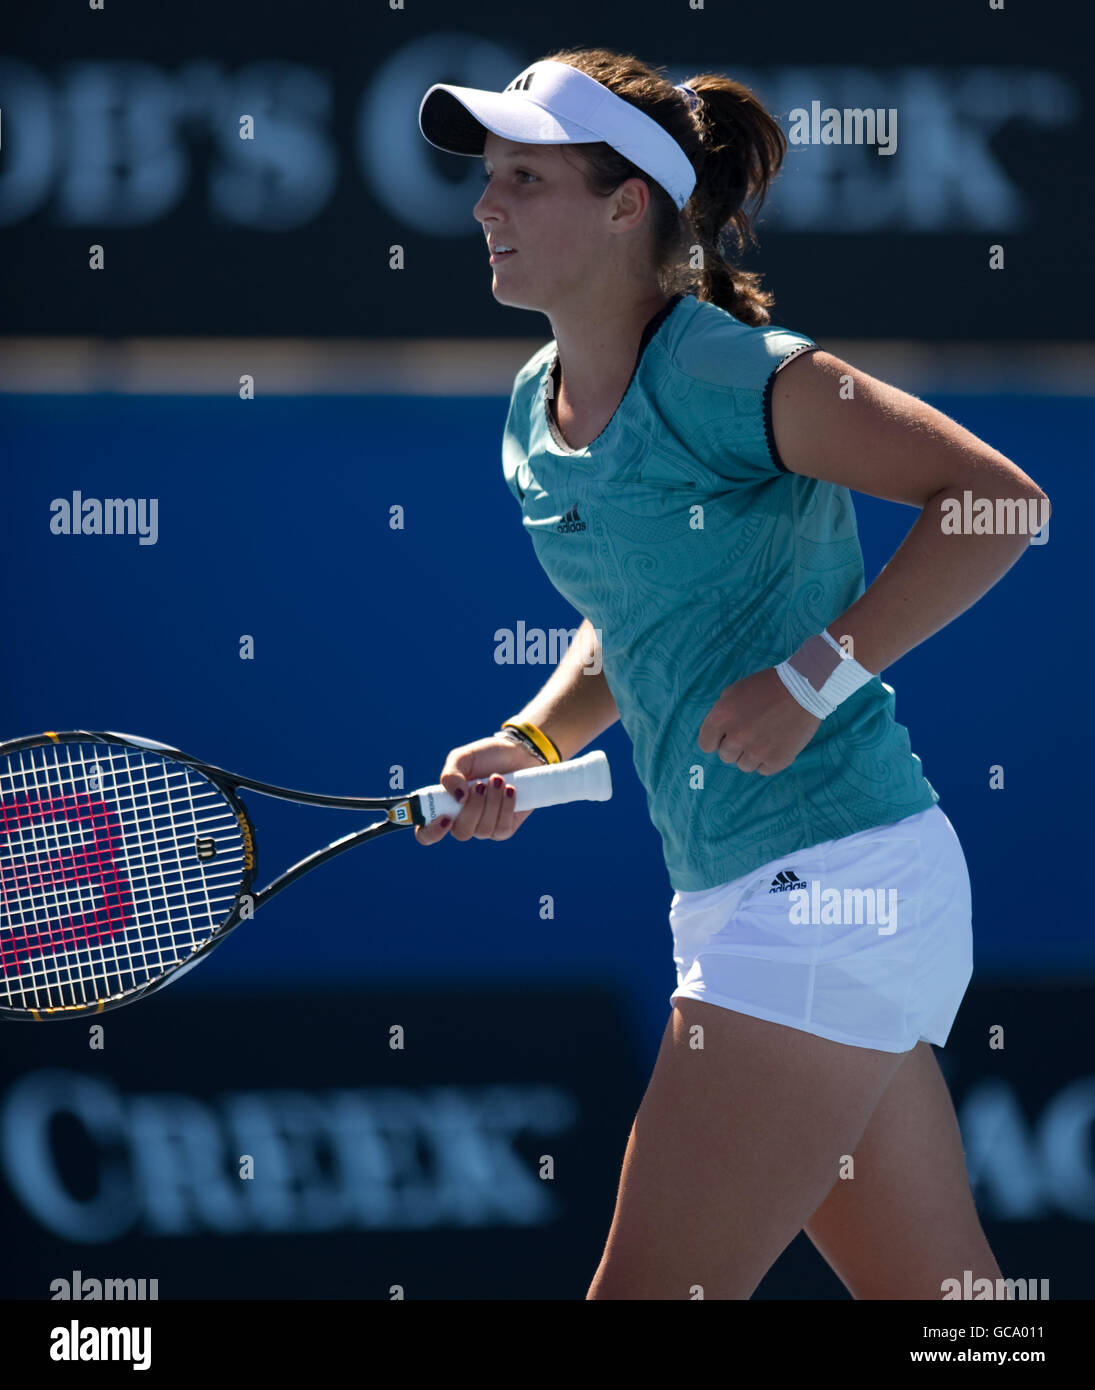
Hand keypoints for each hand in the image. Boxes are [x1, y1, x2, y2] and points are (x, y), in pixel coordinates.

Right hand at [414, 735, 545, 845]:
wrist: (518, 753)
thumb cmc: (486, 756)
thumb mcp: (463, 758)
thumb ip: (450, 775)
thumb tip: (458, 798)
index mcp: (444, 806)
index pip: (427, 834)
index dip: (431, 833)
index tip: (446, 818)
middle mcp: (462, 821)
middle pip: (461, 833)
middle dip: (474, 807)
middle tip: (481, 784)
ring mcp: (484, 827)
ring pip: (483, 830)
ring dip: (492, 802)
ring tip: (498, 779)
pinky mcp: (505, 827)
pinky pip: (502, 829)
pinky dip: (507, 806)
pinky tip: (510, 789)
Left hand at [697, 667, 820, 774]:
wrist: (804, 689)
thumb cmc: (768, 687)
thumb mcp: (735, 691)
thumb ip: (721, 713)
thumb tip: (717, 733)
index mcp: (720, 718)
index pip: (706, 745)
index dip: (716, 740)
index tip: (726, 736)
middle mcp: (736, 737)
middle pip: (725, 756)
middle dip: (735, 746)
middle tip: (751, 732)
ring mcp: (756, 751)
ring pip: (744, 766)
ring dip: (752, 754)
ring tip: (765, 737)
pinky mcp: (776, 761)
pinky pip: (763, 769)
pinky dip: (768, 759)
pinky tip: (776, 743)